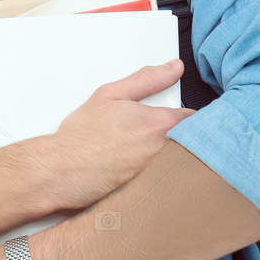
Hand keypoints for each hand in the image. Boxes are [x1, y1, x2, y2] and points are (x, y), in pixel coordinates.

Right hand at [44, 59, 195, 212]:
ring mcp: (157, 174)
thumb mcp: (112, 94)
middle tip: (162, 131)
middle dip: (184, 135)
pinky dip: (158, 172)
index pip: (196, 118)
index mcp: (160, 125)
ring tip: (143, 149)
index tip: (183, 112)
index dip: (191, 114)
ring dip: (171, 153)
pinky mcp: (148, 191)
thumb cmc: (83, 136)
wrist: (63, 170)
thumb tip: (173, 68)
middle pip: (191, 141)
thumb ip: (148, 79)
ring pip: (177, 160)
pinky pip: (163, 178)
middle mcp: (164, 151)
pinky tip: (139, 168)